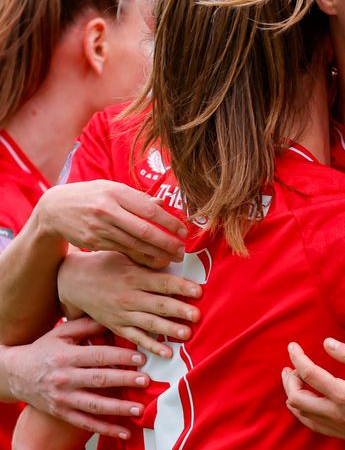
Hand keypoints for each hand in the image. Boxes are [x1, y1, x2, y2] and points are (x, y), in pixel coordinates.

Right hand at [3, 317, 148, 437]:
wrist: (14, 375)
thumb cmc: (44, 350)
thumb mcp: (61, 333)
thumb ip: (87, 326)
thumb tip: (114, 319)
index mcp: (66, 356)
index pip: (97, 356)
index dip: (120, 357)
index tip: (141, 358)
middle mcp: (64, 379)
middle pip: (98, 380)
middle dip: (124, 380)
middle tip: (146, 381)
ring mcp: (62, 399)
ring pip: (94, 405)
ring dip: (118, 408)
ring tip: (139, 409)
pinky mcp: (62, 413)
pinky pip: (86, 424)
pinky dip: (106, 429)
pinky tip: (125, 433)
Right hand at [36, 181, 186, 267]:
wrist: (55, 209)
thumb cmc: (90, 195)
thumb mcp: (112, 188)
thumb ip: (137, 197)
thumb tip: (162, 203)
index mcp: (116, 193)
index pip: (149, 209)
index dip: (169, 222)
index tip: (183, 231)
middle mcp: (108, 211)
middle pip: (144, 230)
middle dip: (166, 242)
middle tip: (182, 250)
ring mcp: (100, 228)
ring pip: (134, 245)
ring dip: (156, 253)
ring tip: (172, 257)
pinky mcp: (94, 243)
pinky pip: (123, 251)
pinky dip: (140, 257)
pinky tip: (153, 260)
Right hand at [58, 251, 200, 357]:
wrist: (74, 281)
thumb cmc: (105, 264)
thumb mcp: (125, 255)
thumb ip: (148, 259)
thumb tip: (173, 256)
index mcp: (135, 277)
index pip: (162, 283)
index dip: (181, 287)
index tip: (198, 291)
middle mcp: (130, 297)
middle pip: (159, 304)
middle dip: (179, 310)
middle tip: (197, 316)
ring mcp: (123, 314)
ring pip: (150, 323)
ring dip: (169, 329)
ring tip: (187, 334)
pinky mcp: (118, 326)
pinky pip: (137, 338)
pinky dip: (151, 346)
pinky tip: (167, 352)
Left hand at [282, 339, 344, 449]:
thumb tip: (327, 343)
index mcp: (344, 396)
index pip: (309, 375)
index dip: (297, 358)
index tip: (292, 346)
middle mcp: (336, 415)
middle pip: (296, 399)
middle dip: (289, 380)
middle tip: (291, 366)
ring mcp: (337, 428)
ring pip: (301, 414)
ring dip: (294, 396)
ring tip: (296, 380)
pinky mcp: (342, 435)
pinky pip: (313, 425)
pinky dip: (303, 411)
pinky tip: (308, 400)